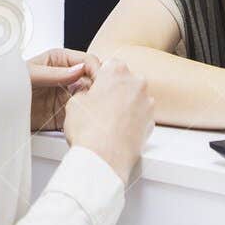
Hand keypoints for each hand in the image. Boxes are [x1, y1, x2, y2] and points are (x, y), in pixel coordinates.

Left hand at [27, 47, 96, 131]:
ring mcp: (67, 95)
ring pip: (90, 97)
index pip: (87, 61)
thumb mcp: (31, 75)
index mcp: (61, 60)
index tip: (101, 80)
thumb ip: (56, 73)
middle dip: (99, 87)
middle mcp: (67, 77)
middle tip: (102, 97)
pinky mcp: (65, 113)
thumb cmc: (9, 84)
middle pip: (93, 80)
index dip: (96, 69)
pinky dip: (85, 117)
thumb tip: (80, 68)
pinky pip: (81, 114)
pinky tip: (86, 120)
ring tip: (95, 110)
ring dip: (94, 103)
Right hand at [63, 56, 153, 182]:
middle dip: (114, 90)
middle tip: (99, 105)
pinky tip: (117, 130)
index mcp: (117, 71)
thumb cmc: (89, 131)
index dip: (100, 77)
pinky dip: (131, 120)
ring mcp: (147, 103)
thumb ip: (83, 91)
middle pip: (125, 80)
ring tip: (107, 121)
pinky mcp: (151, 122)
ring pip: (134, 98)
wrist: (104, 160)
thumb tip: (86, 93)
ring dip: (124, 105)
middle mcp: (136, 83)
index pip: (109, 64)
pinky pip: (140, 115)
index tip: (94, 87)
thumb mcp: (74, 103)